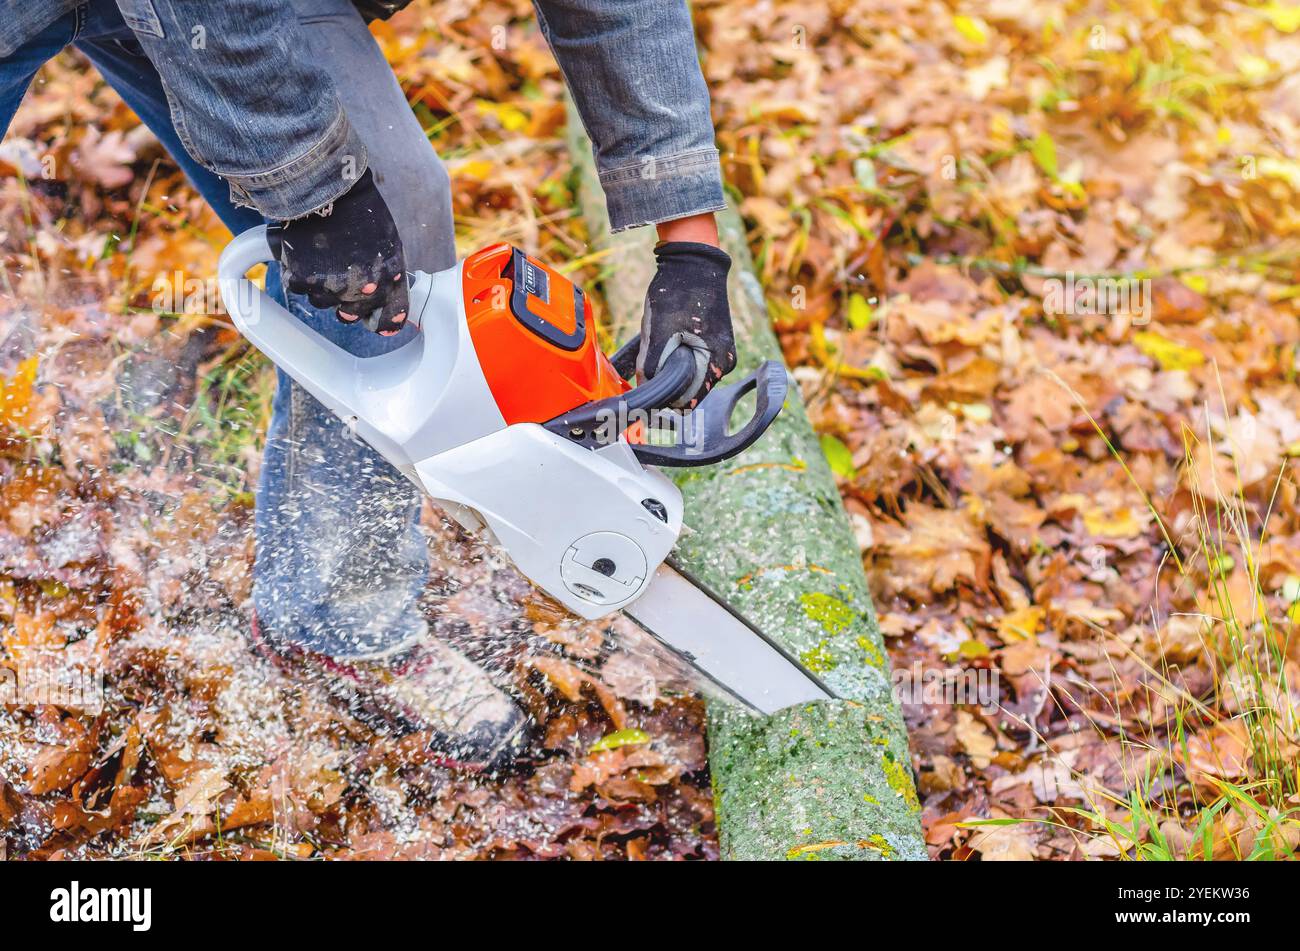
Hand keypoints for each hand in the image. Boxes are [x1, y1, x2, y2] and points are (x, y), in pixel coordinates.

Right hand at [275, 168, 408, 334]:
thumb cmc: (359, 207)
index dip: (384, 322)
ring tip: (321, 255)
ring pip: (323, 302)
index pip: (391, 316)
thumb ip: (387, 271)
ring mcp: (331, 285)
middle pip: (353, 313)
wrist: (323, 183)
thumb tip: (381, 295)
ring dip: (321, 286)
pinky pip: (298, 287)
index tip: (379, 325)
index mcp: (389, 276)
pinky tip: (303, 251)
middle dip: (347, 300)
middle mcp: (363, 287)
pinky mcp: (302, 278)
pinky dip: (298, 272)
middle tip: (339, 276)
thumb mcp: (387, 240)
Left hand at [635, 241, 735, 407]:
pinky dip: (675, 354)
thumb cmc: (678, 293)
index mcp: (717, 364)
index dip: (664, 401)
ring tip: (657, 341)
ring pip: (687, 373)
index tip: (645, 391)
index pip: (688, 402)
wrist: (692, 259)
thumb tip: (644, 390)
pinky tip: (664, 337)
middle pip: (688, 388)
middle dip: (665, 381)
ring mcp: (720, 350)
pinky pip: (691, 358)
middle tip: (646, 362)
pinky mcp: (713, 339)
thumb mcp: (658, 333)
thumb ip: (651, 367)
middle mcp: (724, 361)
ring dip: (668, 366)